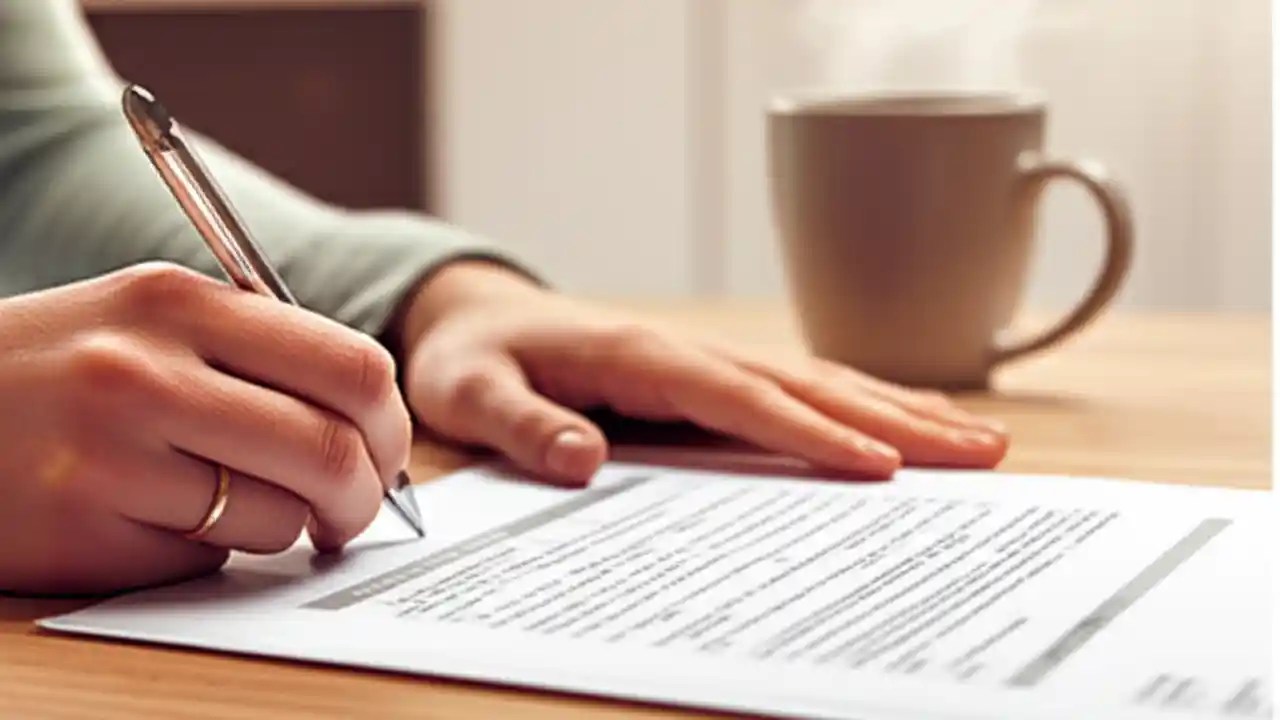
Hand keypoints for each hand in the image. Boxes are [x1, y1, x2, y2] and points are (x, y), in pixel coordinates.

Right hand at [0, 263, 410, 594]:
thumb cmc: (63, 366)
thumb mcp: (151, 317)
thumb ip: (260, 352)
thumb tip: (376, 420)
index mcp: (178, 301)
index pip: (351, 368)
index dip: (391, 426)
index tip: (384, 452)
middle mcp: (144, 373)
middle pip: (330, 451)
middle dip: (363, 496)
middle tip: (350, 510)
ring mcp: (108, 458)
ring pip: (276, 518)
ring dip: (279, 527)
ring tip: (227, 504)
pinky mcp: (81, 535)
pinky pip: (206, 563)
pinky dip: (208, 553)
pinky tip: (157, 520)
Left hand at [399, 262, 1007, 485]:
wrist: (476, 317)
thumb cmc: (474, 358)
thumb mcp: (472, 393)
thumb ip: (523, 424)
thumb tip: (583, 458)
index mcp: (638, 354)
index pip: (739, 397)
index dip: (810, 431)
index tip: (880, 465)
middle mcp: (687, 349)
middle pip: (808, 383)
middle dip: (896, 419)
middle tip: (981, 451)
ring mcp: (704, 357)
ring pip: (817, 379)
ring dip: (898, 408)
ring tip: (977, 438)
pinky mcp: (708, 373)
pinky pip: (797, 387)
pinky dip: (859, 403)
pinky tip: (907, 420)